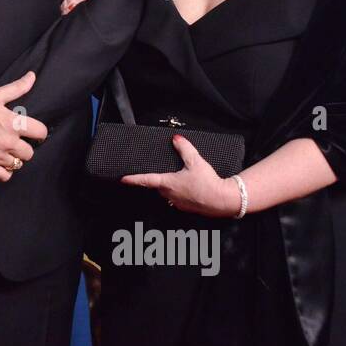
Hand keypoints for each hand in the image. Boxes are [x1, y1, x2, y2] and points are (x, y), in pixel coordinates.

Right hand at [0, 71, 47, 179]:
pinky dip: (3, 172)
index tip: (33, 133)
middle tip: (14, 144)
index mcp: (13, 122)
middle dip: (24, 148)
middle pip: (30, 153)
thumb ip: (17, 87)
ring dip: (12, 159)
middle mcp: (8, 141)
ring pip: (18, 165)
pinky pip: (5, 176)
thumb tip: (32, 76)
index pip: (41, 132)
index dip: (38, 133)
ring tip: (4, 153)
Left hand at [120, 134, 241, 217]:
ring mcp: (177, 203)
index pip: (145, 180)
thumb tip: (176, 138)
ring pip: (167, 193)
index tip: (122, 179)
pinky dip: (178, 192)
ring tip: (177, 178)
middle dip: (155, 180)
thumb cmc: (208, 182)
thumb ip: (184, 149)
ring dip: (168, 186)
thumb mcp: (195, 161)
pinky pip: (177, 198)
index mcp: (167, 183)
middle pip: (156, 186)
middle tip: (154, 173)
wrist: (223, 200)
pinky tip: (188, 187)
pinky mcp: (186, 207)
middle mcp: (169, 195)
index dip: (132, 179)